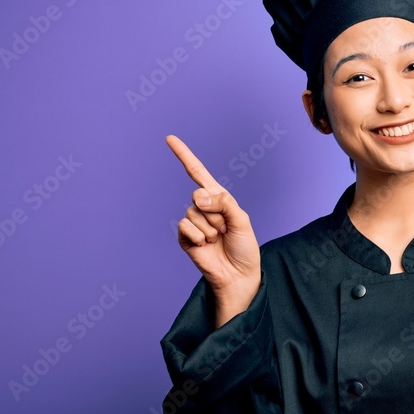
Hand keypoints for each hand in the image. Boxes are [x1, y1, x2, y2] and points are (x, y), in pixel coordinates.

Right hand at [167, 135, 260, 324]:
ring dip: (210, 229)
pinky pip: (185, 227)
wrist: (237, 274)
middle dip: (215, 213)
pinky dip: (199, 237)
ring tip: (218, 239)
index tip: (169, 138)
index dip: (183, 155)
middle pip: (199, 195)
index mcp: (219, 198)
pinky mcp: (185, 237)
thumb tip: (198, 195)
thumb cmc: (244, 247)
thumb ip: (224, 202)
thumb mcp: (242, 220)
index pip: (197, 172)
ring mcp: (193, 222)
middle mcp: (203, 207)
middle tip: (225, 229)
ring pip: (194, 213)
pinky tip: (206, 246)